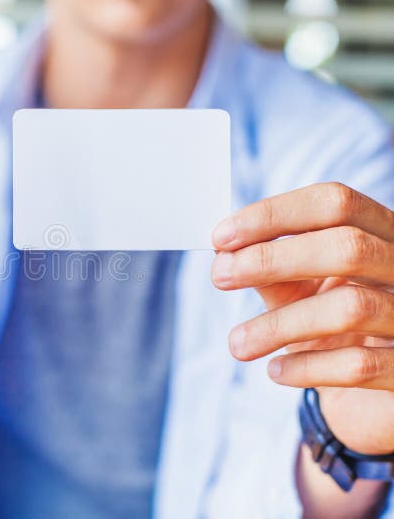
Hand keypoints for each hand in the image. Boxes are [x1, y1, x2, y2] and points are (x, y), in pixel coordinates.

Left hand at [210, 182, 393, 456]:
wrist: (372, 394)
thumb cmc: (330, 330)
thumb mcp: (302, 292)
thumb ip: (273, 271)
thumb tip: (226, 255)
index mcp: (382, 235)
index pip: (336, 203)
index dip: (275, 214)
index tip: (220, 236)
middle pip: (348, 247)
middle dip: (273, 259)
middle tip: (220, 277)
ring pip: (351, 308)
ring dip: (278, 325)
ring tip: (237, 344)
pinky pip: (360, 366)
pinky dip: (308, 368)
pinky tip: (276, 370)